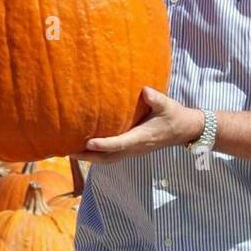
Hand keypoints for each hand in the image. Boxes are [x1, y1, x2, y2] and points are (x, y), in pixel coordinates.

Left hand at [75, 87, 203, 162]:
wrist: (183, 130)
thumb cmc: (174, 115)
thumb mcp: (168, 105)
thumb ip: (156, 99)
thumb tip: (146, 91)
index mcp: (141, 137)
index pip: (120, 143)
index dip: (104, 144)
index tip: (88, 142)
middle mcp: (135, 147)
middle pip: (108, 157)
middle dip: (88, 156)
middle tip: (68, 151)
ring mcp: (133, 151)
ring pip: (108, 159)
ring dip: (89, 158)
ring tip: (69, 152)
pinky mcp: (132, 149)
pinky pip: (111, 156)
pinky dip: (97, 155)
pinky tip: (85, 149)